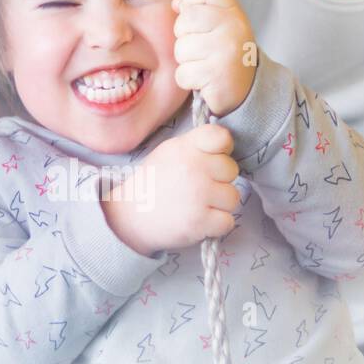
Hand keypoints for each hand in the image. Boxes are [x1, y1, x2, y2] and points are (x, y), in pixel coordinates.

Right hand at [101, 123, 240, 254]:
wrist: (130, 216)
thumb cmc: (154, 183)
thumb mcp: (170, 153)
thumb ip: (197, 146)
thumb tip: (226, 148)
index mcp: (185, 147)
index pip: (221, 137)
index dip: (223, 150)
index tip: (211, 160)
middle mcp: (193, 168)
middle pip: (232, 170)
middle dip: (220, 181)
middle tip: (199, 189)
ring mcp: (197, 195)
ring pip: (233, 198)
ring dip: (220, 206)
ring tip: (198, 206)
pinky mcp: (199, 221)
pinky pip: (228, 222)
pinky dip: (216, 226)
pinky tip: (199, 222)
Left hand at [171, 0, 257, 117]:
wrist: (247, 88)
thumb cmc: (227, 53)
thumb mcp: (220, 24)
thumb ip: (199, 9)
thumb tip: (176, 3)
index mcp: (234, 11)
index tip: (192, 14)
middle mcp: (233, 27)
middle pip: (186, 19)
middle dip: (183, 36)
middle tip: (199, 48)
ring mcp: (225, 51)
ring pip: (180, 49)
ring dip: (185, 61)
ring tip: (203, 64)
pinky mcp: (215, 75)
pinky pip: (182, 73)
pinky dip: (187, 80)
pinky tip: (203, 80)